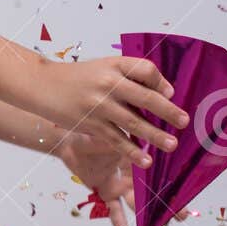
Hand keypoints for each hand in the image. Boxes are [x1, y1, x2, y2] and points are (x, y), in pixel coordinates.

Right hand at [40, 55, 189, 167]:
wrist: (42, 85)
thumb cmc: (78, 78)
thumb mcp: (103, 68)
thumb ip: (129, 77)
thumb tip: (163, 94)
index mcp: (114, 65)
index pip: (145, 69)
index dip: (160, 82)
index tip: (170, 94)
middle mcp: (108, 83)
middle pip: (145, 97)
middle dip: (167, 111)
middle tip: (183, 122)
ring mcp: (99, 105)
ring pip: (133, 122)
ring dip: (154, 135)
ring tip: (171, 145)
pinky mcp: (90, 124)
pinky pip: (116, 139)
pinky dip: (132, 151)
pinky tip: (145, 161)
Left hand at [56, 132, 190, 225]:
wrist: (67, 140)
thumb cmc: (93, 129)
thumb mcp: (116, 129)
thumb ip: (135, 128)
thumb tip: (155, 109)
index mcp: (140, 157)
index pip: (161, 172)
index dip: (174, 184)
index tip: (188, 194)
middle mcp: (133, 174)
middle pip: (154, 192)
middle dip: (167, 205)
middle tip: (182, 217)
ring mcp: (120, 185)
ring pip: (137, 204)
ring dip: (148, 218)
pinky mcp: (106, 192)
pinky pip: (113, 210)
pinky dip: (118, 222)